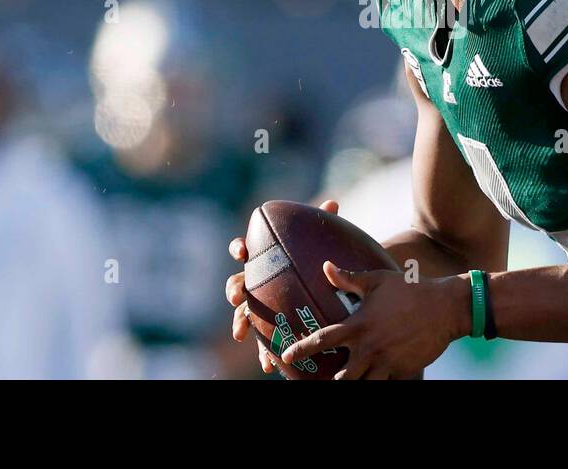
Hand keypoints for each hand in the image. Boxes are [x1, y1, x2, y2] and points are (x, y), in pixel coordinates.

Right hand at [226, 199, 341, 374]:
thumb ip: (323, 224)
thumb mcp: (323, 242)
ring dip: (240, 322)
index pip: (246, 250)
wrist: (329, 285)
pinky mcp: (272, 326)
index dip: (240, 248)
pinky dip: (263, 351)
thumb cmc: (321, 259)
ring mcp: (263, 304)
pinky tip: (266, 364)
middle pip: (238, 283)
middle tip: (237, 295)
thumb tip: (333, 204)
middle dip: (234, 288)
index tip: (242, 252)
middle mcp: (258, 282)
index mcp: (265, 259)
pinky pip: (263, 340)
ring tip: (241, 333)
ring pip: (244, 314)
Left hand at [280, 260, 469, 378]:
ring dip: (357, 385)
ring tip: (352, 382)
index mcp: (359, 325)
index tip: (286, 356)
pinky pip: (387, 385)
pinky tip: (380, 379)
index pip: (323, 340)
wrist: (446, 307)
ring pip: (364, 386)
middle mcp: (370, 347)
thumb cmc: (410, 289)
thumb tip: (326, 267)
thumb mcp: (377, 280)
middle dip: (332, 383)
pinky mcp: (403, 371)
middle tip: (324, 381)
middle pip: (342, 378)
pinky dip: (381, 382)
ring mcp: (387, 362)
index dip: (301, 349)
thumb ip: (349, 278)